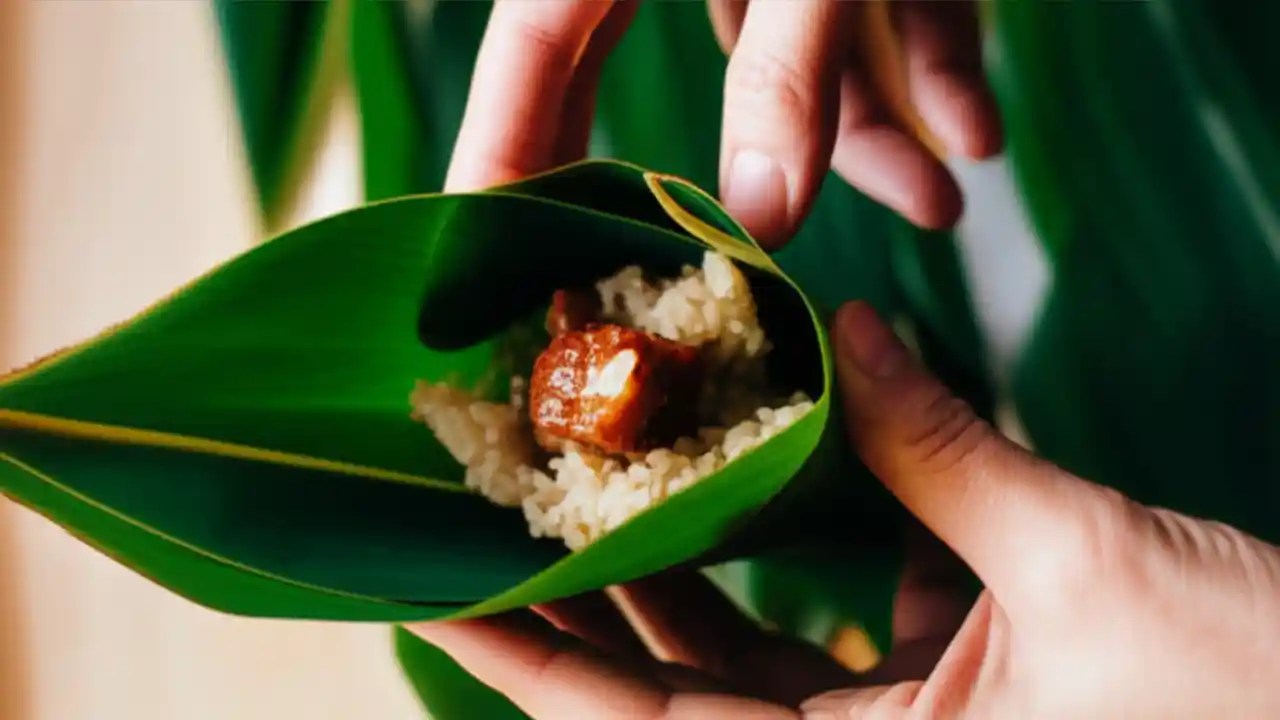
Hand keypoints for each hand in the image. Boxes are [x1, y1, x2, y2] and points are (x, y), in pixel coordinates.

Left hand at [409, 302, 1279, 718]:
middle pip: (674, 685)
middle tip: (511, 498)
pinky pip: (833, 631)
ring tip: (604, 473)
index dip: (534, 657)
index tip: (443, 588)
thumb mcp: (1081, 565)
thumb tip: (850, 333)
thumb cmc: (1256, 695)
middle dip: (590, 592)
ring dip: (681, 563)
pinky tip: (764, 474)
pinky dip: (797, 552)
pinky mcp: (951, 697)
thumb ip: (944, 452)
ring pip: (746, 655)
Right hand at [446, 0, 1002, 246]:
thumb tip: (766, 220)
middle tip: (679, 292)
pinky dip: (926, 65)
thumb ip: (783, 71)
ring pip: (793, 64)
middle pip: (649, 92)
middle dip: (690, 193)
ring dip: (876, 135)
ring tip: (940, 211)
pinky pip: (867, 12)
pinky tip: (977, 138)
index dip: (505, 179)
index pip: (525, 79)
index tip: (487, 276)